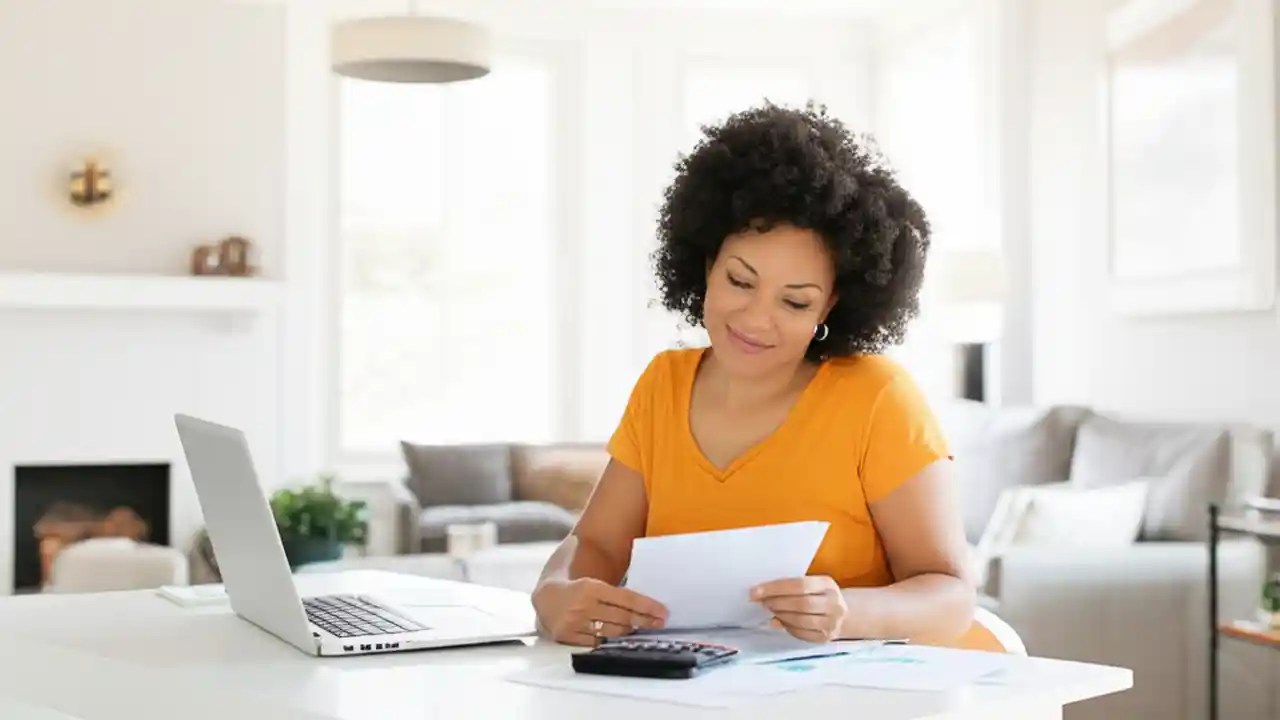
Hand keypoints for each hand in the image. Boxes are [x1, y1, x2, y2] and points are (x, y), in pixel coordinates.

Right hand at [532, 578, 667, 645]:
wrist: (544, 598)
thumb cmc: (574, 589)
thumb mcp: (592, 583)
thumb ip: (613, 593)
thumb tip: (643, 604)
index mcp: (590, 587)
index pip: (626, 599)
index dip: (647, 606)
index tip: (662, 612)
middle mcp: (582, 606)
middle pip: (622, 618)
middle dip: (644, 621)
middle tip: (660, 622)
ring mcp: (575, 624)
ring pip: (611, 632)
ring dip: (629, 631)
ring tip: (641, 628)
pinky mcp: (568, 637)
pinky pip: (597, 643)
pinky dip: (609, 640)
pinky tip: (618, 636)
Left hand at [751, 575, 847, 642]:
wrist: (844, 612)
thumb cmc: (819, 594)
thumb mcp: (812, 583)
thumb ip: (792, 586)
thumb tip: (762, 594)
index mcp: (828, 584)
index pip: (799, 585)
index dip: (775, 588)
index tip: (755, 591)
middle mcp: (834, 603)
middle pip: (801, 604)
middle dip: (777, 603)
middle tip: (762, 602)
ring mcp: (832, 623)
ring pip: (801, 621)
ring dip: (781, 616)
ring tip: (770, 610)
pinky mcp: (826, 638)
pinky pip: (803, 634)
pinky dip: (788, 627)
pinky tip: (779, 621)